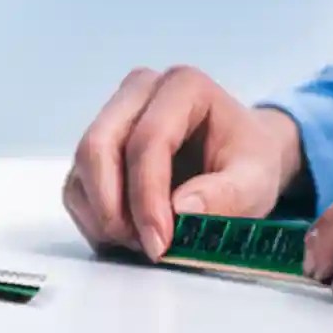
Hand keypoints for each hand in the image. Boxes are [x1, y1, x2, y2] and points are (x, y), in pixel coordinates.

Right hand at [64, 66, 303, 260]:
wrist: (238, 158)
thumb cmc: (248, 162)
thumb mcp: (256, 181)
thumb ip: (228, 194)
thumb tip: (182, 209)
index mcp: (182, 86)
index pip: (148, 140)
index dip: (147, 196)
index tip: (160, 243)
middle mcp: (138, 91)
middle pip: (99, 146)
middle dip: (114, 206)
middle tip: (142, 246)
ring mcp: (111, 116)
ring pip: (82, 168)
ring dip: (103, 216)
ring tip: (142, 243)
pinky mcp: (96, 147)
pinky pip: (76, 186)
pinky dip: (94, 219)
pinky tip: (127, 235)